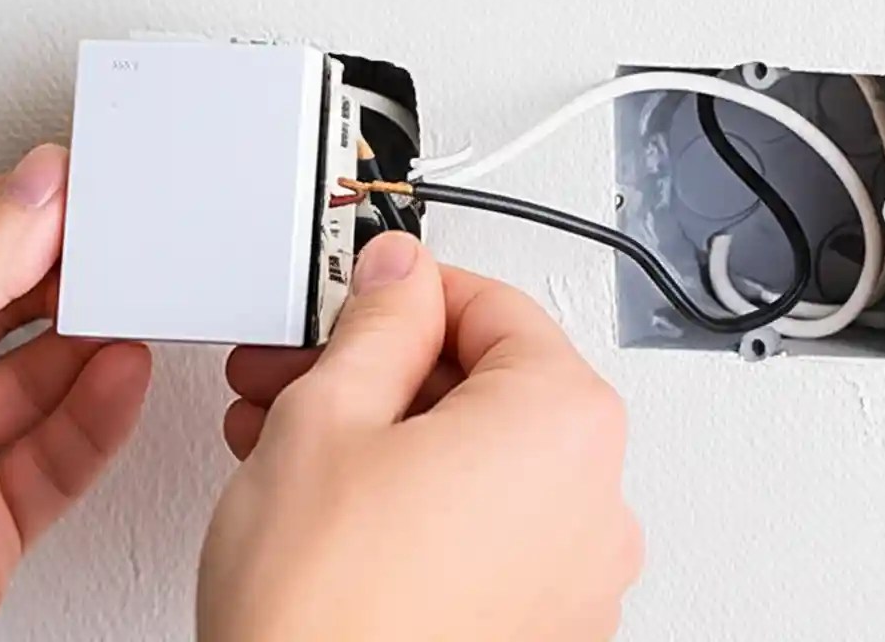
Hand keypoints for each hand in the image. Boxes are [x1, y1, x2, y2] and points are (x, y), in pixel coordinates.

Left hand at [0, 145, 151, 640]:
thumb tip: (36, 191)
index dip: (10, 212)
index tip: (75, 193)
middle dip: (57, 279)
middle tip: (114, 253)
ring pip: (35, 378)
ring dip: (87, 345)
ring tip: (131, 312)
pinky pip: (57, 451)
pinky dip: (98, 413)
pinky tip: (123, 375)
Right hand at [203, 233, 640, 641]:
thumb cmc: (327, 614)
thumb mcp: (327, 417)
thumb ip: (377, 323)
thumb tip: (399, 278)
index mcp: (562, 424)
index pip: (492, 306)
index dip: (407, 292)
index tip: (357, 297)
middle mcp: (593, 502)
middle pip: (486, 388)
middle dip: (381, 373)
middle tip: (302, 375)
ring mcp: (573, 578)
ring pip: (475, 463)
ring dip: (384, 438)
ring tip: (291, 445)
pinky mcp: (539, 629)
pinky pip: (483, 532)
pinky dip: (416, 506)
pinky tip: (334, 509)